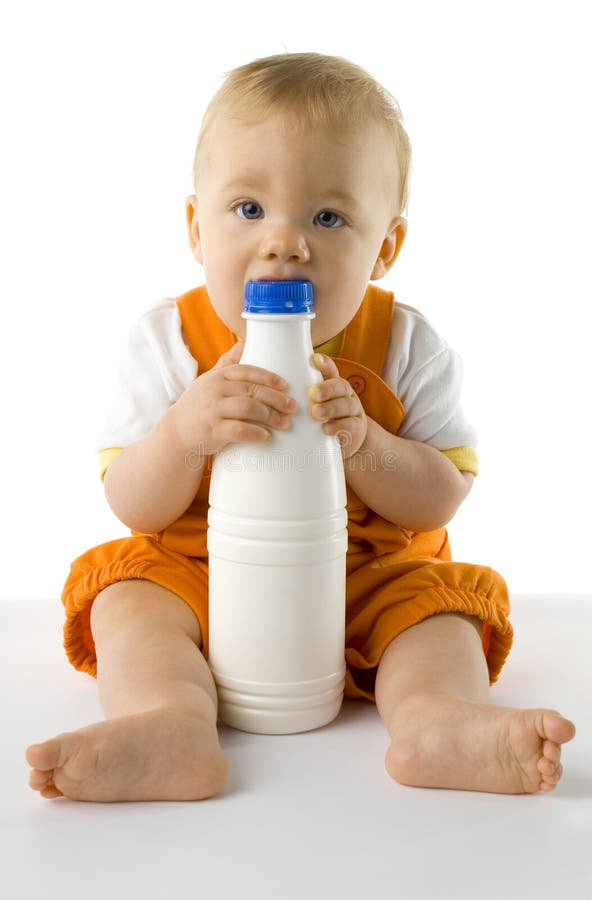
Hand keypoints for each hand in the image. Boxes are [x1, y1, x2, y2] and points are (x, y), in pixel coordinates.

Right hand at [170, 340, 296, 455]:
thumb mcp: (210, 380)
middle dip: (276, 399)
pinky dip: (255, 433)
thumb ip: (228, 363)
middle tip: (292, 407)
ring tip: (285, 423)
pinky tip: (267, 437)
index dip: (268, 377)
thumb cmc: (200, 404)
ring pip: (247, 408)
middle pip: (252, 390)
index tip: (285, 385)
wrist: (177, 431)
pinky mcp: (212, 430)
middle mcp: (215, 390)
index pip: (247, 371)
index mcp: (218, 376)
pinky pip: (238, 430)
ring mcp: (212, 410)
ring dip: (270, 416)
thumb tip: (245, 341)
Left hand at [308, 353, 366, 459]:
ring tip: (316, 413)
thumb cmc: (320, 420)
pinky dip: (339, 426)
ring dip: (331, 408)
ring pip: (347, 405)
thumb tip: (273, 389)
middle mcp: (345, 394)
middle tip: (313, 394)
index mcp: (333, 384)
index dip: (324, 364)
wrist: (343, 441)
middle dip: (326, 389)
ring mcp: (353, 410)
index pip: (330, 370)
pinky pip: (352, 425)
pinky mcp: (356, 428)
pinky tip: (327, 429)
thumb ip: (298, 395)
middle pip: (340, 386)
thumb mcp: (309, 405)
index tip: (314, 360)